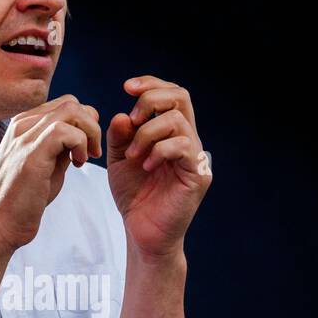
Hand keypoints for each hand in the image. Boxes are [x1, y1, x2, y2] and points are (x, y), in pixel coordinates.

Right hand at [0, 94, 101, 253]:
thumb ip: (61, 147)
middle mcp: (21, 124)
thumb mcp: (46, 165)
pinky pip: (66, 131)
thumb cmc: (21, 200)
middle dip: (91, 126)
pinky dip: (81, 145)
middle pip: (71, 102)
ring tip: (84, 159)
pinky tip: (77, 165)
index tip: (86, 150)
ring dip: (89, 134)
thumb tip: (84, 133)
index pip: (65, 104)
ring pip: (71, 110)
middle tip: (91, 154)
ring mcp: (24, 136)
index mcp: (23, 125)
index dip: (84, 123)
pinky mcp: (31, 153)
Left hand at [106, 75, 211, 256]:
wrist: (142, 233)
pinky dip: (158, 150)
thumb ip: (120, 136)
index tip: (127, 87)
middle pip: (181, 97)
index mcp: (171, 133)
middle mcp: (187, 140)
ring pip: (177, 121)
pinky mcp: (198, 174)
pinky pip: (181, 146)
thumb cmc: (134, 197)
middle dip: (151, 99)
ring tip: (133, 156)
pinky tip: (145, 166)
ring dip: (147, 133)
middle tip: (132, 119)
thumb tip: (124, 114)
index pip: (171, 95)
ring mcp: (195, 157)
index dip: (151, 84)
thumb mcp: (119, 161)